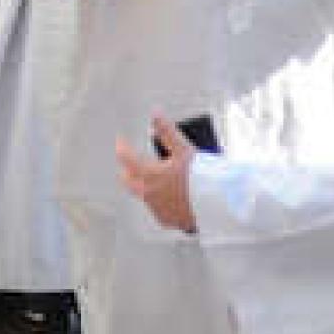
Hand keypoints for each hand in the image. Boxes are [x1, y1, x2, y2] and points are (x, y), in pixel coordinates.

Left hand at [116, 117, 197, 231]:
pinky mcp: (166, 219)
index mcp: (149, 175)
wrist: (213, 205)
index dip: (122, 148)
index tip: (121, 142)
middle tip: (129, 163)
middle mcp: (148, 194)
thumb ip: (167, 130)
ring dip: (143, 186)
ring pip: (142, 195)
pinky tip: (167, 197)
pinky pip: (157, 209)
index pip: (126, 159)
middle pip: (128, 181)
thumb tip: (155, 113)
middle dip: (127, 171)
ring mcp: (156, 209)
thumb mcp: (183, 148)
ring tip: (151, 178)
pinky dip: (159, 201)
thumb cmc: (198, 177)